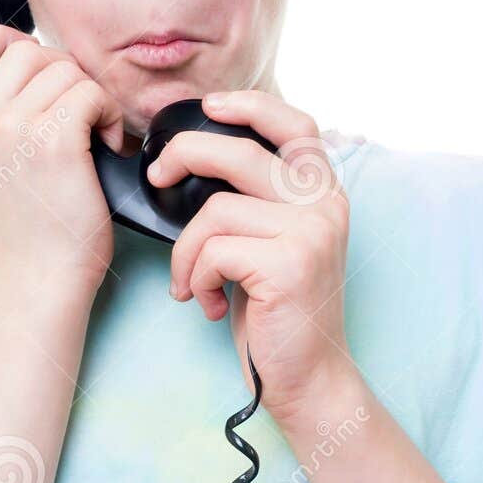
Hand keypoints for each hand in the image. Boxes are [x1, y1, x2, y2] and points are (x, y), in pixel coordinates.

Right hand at [0, 23, 126, 295]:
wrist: (42, 276)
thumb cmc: (27, 224)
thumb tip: (27, 58)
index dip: (2, 42)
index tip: (34, 67)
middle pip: (24, 51)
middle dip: (60, 72)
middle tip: (76, 111)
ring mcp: (9, 129)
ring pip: (63, 69)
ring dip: (88, 95)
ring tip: (93, 133)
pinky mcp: (53, 140)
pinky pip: (90, 92)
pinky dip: (108, 112)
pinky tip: (107, 144)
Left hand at [158, 90, 353, 425]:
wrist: (306, 378)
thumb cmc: (277, 314)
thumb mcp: (273, 245)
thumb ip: (256, 202)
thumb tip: (194, 161)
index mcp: (322, 194)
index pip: (294, 125)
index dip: (251, 105)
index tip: (209, 105)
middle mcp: (324, 205)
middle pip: (239, 152)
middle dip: (185, 157)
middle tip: (158, 177)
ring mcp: (310, 232)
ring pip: (214, 210)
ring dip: (186, 252)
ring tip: (192, 284)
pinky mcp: (289, 264)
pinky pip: (212, 250)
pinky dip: (196, 279)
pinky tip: (208, 305)